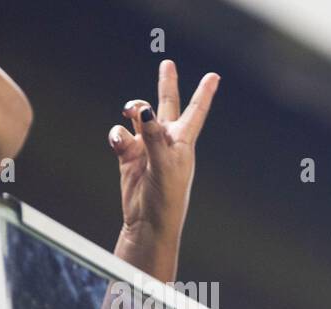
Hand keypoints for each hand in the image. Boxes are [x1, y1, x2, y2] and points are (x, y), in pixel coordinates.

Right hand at [108, 60, 218, 244]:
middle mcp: (166, 141)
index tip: (214, 76)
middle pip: (166, 105)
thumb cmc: (166, 198)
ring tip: (128, 113)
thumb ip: (153, 136)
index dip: (204, 93)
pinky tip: (119, 144)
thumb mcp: (163, 165)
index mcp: (183, 143)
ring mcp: (146, 147)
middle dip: (166, 84)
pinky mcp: (129, 156)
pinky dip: (116, 135)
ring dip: (131, 110)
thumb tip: (143, 110)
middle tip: (167, 63)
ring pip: (137, 116)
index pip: (195, 111)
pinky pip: (119, 134)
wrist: (148, 222)